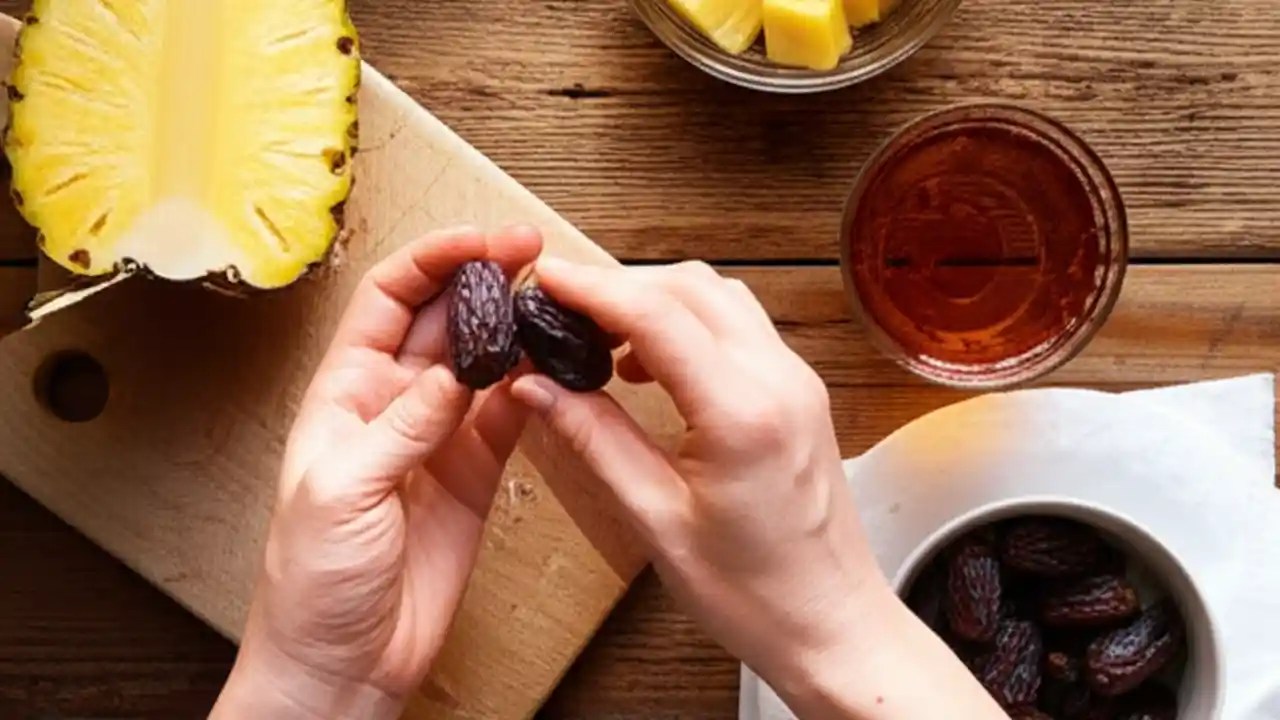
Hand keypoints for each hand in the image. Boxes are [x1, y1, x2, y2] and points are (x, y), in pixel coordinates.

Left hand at [212, 226, 541, 719]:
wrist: (344, 662)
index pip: (388, 299)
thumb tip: (455, 373)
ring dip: (516, 325)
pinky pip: (510, 414)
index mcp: (344, 393)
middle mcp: (393, 404)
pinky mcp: (475, 473)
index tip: (479, 241)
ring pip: (484, 359)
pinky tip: (554, 365)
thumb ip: (403, 427)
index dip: (433, 260)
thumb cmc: (310, 584)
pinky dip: (535, 386)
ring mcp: (439, 437)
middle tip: (531, 252)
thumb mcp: (341, 492)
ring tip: (553, 299)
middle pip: (443, 317)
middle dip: (485, 276)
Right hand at [510, 259, 1005, 719]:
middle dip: (619, 285)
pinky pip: (740, 329)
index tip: (543, 277)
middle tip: (561, 306)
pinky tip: (650, 363)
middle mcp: (780, 381)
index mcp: (743, 413)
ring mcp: (798, 382)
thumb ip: (596, 440)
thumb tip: (537, 386)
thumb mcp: (657, 520)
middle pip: (689, 287)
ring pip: (719, 298)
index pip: (655, 314)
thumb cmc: (756, 594)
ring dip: (657, 299)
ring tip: (599, 335)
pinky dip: (689, 324)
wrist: (834, 625)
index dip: (591, 287)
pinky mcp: (800, 393)